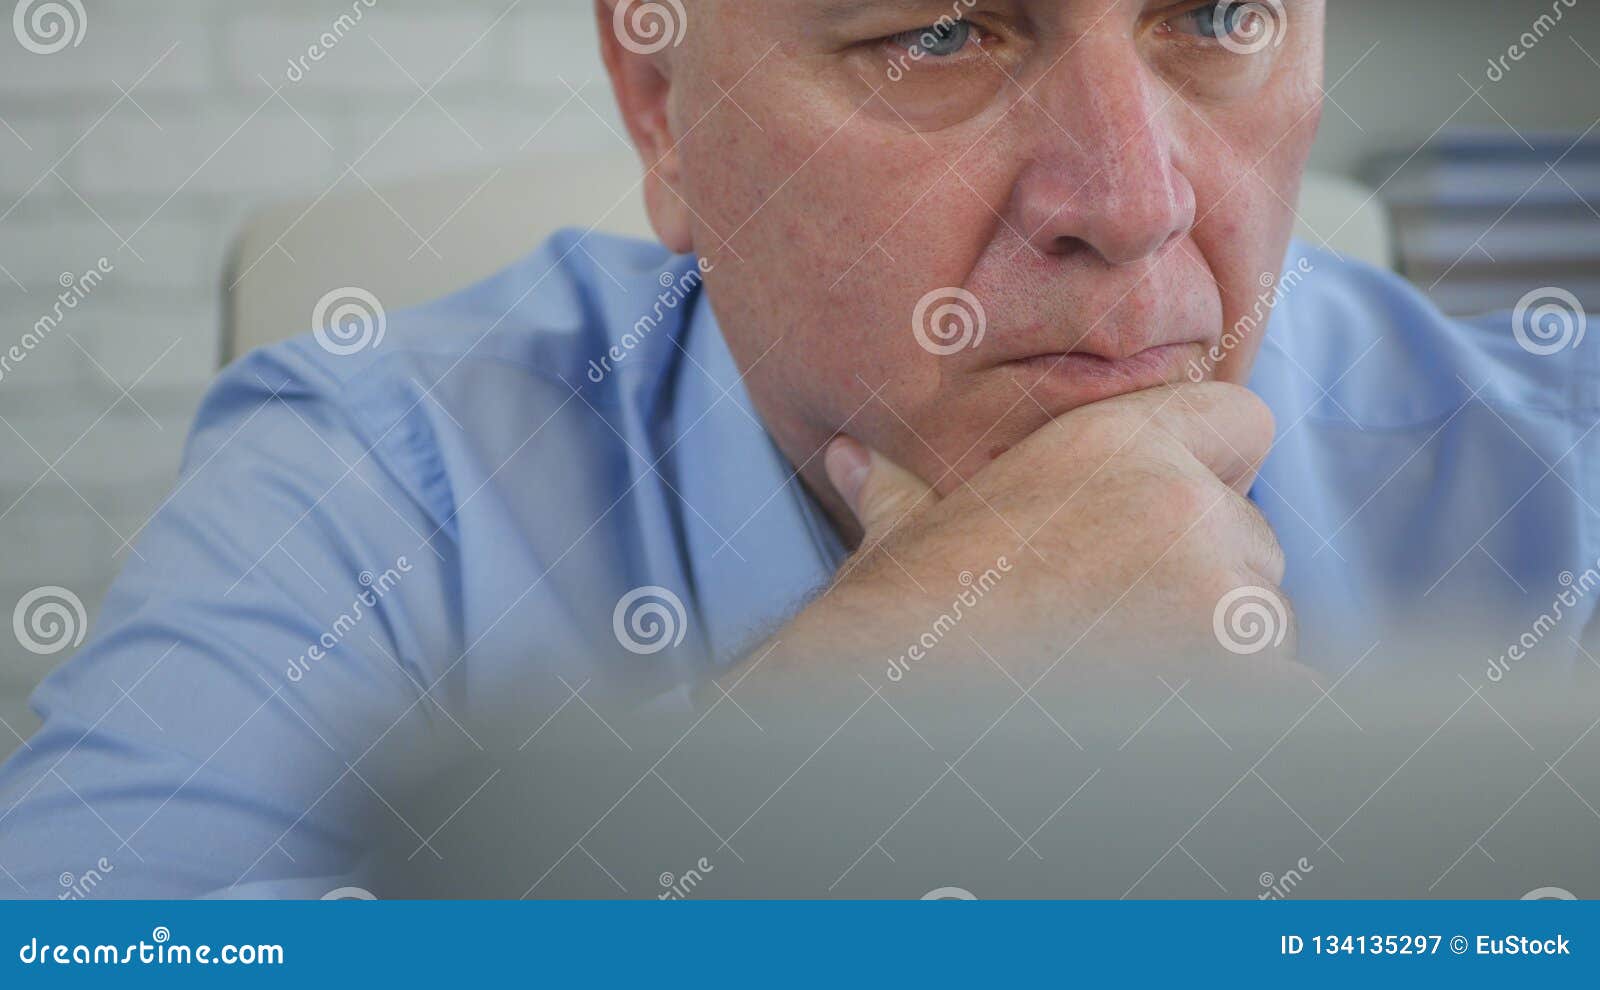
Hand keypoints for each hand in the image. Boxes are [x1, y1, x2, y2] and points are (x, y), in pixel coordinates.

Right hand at [746, 383, 1299, 691]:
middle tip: (1120, 637)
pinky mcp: (1243, 681)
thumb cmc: (898, 623)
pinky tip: (1160, 732)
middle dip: (1208, 590)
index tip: (1175, 526)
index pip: (1243, 424)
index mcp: (1117, 446)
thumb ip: (904, 492)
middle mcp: (1185, 506)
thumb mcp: (905, 538)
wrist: (888, 706)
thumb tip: (852, 460)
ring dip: (1220, 662)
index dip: (1215, 473)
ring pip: (1265, 629)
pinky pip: (1287, 700)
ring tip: (1121, 689)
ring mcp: (1220, 596)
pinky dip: (1242, 722)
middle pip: (1254, 545)